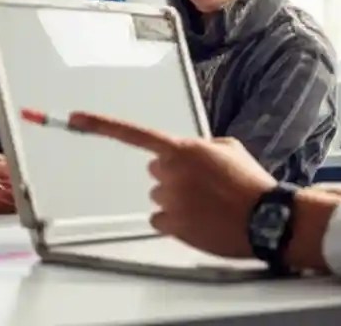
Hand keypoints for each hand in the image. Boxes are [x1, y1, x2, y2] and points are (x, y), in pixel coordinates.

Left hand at [31, 110, 275, 258]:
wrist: (266, 218)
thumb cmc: (251, 183)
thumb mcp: (230, 148)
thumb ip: (200, 145)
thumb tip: (187, 153)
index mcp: (183, 148)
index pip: (134, 133)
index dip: (100, 125)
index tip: (74, 117)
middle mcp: (170, 171)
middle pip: (156, 170)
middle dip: (175, 176)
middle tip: (205, 185)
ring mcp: (169, 199)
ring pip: (159, 196)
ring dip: (178, 199)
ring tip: (209, 204)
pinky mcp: (172, 224)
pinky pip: (160, 219)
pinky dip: (177, 222)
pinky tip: (200, 220)